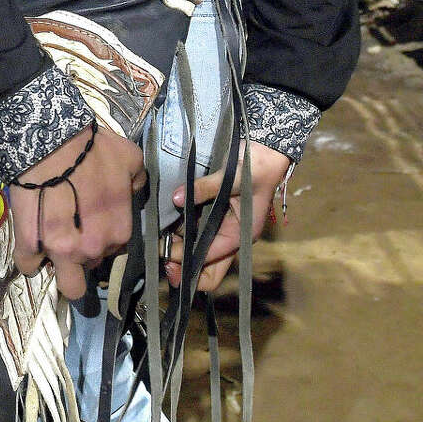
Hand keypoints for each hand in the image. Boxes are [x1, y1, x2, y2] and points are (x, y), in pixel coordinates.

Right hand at [9, 121, 144, 300]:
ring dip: (61, 268)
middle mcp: (92, 248)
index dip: (102, 235)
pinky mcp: (30, 246)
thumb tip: (132, 188)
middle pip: (91, 265)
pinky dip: (29, 257)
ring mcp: (60, 251)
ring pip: (68, 285)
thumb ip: (135, 181)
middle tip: (71, 229)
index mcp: (118, 232)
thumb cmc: (91, 149)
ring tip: (52, 246)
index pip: (115, 249)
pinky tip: (30, 241)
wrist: (49, 142)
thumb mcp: (129, 159)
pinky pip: (28, 265)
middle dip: (82, 252)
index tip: (91, 222)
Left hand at [165, 142, 292, 292]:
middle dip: (184, 268)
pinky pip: (195, 233)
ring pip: (198, 253)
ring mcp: (221, 229)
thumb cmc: (257, 167)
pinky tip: (164, 226)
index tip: (165, 251)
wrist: (264, 151)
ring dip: (179, 250)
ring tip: (158, 240)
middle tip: (161, 258)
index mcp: (242, 234)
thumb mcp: (233, 176)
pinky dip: (180, 233)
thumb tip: (177, 198)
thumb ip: (206, 187)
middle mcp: (231, 237)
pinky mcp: (213, 217)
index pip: (211, 256)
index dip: (187, 257)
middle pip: (208, 269)